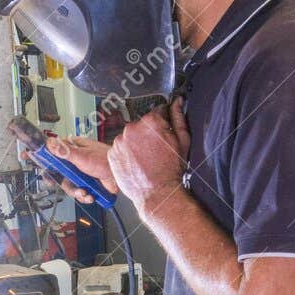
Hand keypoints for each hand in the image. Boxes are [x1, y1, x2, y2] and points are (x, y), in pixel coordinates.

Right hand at [45, 134, 117, 202]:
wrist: (119, 174)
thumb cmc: (104, 160)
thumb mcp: (82, 155)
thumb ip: (64, 151)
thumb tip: (51, 143)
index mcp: (72, 150)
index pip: (53, 154)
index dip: (46, 162)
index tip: (39, 167)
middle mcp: (75, 161)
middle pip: (60, 175)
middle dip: (64, 183)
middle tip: (66, 185)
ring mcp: (80, 173)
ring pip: (69, 186)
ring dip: (77, 192)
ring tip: (84, 192)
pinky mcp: (86, 183)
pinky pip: (79, 193)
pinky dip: (85, 196)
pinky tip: (90, 195)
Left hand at [109, 100, 189, 215]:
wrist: (157, 193)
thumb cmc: (171, 169)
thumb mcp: (182, 140)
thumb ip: (178, 117)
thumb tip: (177, 102)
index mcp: (151, 121)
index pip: (157, 112)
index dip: (162, 124)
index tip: (163, 134)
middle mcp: (132, 128)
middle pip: (141, 125)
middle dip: (147, 134)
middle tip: (155, 150)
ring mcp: (120, 141)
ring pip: (129, 137)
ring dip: (135, 144)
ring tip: (145, 159)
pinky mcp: (112, 153)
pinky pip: (120, 148)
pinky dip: (126, 154)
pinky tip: (136, 163)